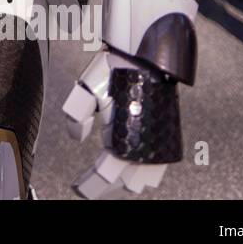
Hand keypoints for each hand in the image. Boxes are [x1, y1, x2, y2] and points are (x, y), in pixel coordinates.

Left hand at [62, 53, 172, 198]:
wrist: (148, 56)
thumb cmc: (118, 70)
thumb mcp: (88, 87)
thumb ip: (77, 113)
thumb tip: (77, 137)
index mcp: (123, 136)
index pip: (104, 175)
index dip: (89, 185)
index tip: (78, 187)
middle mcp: (143, 144)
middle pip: (123, 182)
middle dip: (103, 186)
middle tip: (88, 186)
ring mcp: (157, 143)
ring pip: (143, 179)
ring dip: (125, 181)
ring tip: (109, 180)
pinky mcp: (165, 137)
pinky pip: (158, 167)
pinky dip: (145, 174)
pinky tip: (136, 171)